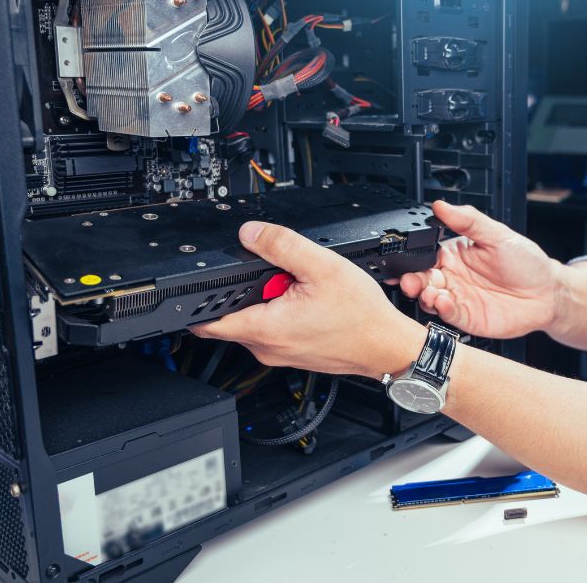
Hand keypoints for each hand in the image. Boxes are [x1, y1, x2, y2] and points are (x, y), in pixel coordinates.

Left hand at [192, 221, 424, 378]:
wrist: (387, 345)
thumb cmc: (361, 316)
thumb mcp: (322, 266)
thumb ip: (282, 245)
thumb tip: (250, 233)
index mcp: (265, 328)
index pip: (206, 322)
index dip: (200, 299)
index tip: (208, 283)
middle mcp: (266, 347)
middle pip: (232, 314)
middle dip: (246, 291)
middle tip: (279, 276)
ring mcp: (278, 353)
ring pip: (255, 320)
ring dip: (267, 300)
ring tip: (299, 288)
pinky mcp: (292, 353)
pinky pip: (274, 328)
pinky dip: (282, 311)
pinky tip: (308, 301)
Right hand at [397, 201, 563, 338]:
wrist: (548, 293)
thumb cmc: (526, 262)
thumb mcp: (497, 234)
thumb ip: (468, 220)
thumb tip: (442, 205)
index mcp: (454, 254)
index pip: (425, 255)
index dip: (411, 258)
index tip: (402, 258)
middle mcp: (452, 277)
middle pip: (422, 279)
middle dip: (411, 281)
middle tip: (408, 281)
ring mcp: (458, 299)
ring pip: (430, 299)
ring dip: (424, 296)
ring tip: (429, 292)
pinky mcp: (467, 318)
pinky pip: (448, 315)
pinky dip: (442, 310)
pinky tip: (443, 302)